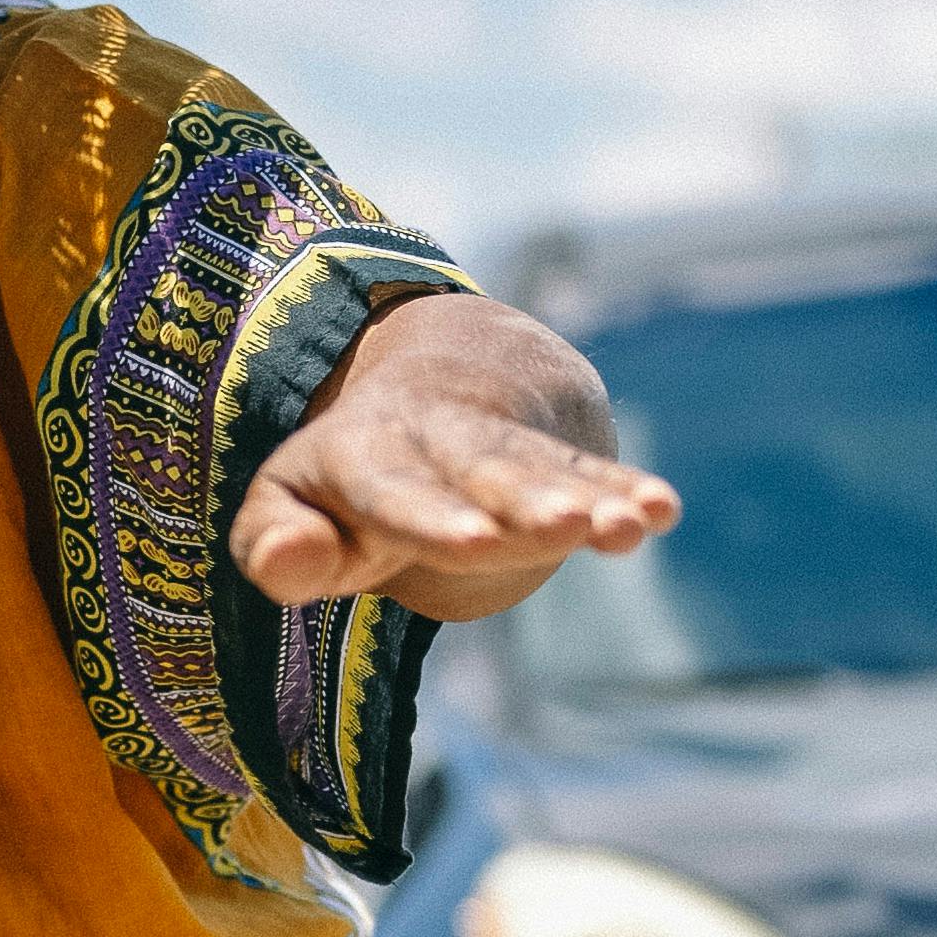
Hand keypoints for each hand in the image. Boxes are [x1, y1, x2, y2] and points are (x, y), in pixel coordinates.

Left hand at [230, 287, 676, 622]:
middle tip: (561, 528)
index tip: (474, 543)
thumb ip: (274, 542)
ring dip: (588, 499)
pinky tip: (662, 511)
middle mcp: (439, 441)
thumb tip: (284, 563)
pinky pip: (593, 471)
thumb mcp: (291, 499)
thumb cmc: (350, 473)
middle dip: (523, 503)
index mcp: (363, 455)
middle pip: (483, 475)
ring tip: (626, 528)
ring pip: (544, 472)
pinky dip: (627, 490)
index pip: (394, 490)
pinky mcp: (556, 455)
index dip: (432, 515)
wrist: (437, 373)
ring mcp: (504, 445)